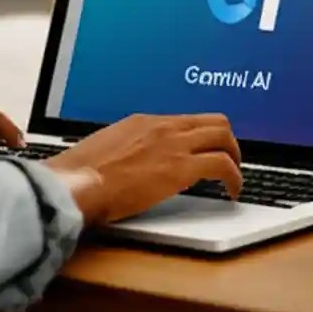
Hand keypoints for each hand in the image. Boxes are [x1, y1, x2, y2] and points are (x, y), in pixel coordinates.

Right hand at [44, 113, 241, 224]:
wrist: (78, 185)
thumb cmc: (81, 175)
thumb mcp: (104, 149)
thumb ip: (124, 149)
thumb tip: (129, 161)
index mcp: (143, 122)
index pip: (185, 120)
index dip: (201, 137)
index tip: (204, 149)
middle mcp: (163, 127)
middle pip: (213, 121)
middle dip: (226, 141)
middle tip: (228, 159)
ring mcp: (174, 144)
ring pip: (224, 137)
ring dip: (234, 157)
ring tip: (233, 176)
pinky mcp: (181, 168)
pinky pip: (222, 166)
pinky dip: (234, 178)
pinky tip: (233, 191)